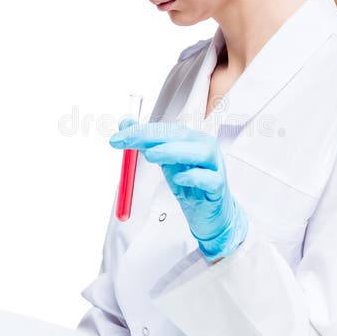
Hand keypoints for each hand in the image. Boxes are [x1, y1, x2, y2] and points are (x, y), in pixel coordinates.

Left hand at [110, 118, 247, 259]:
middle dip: (150, 136)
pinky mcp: (218, 186)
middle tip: (127, 142)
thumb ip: (146, 142)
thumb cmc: (188, 184)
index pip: (165, 129)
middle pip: (179, 136)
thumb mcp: (164, 162)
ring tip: (150, 155)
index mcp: (190, 139)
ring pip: (199, 152)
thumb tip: (125, 122)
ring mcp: (214, 166)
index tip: (118, 137)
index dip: (141, 131)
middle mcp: (204, 147)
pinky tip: (179, 179)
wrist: (209, 213)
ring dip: (173, 151)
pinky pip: (209, 178)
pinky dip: (194, 176)